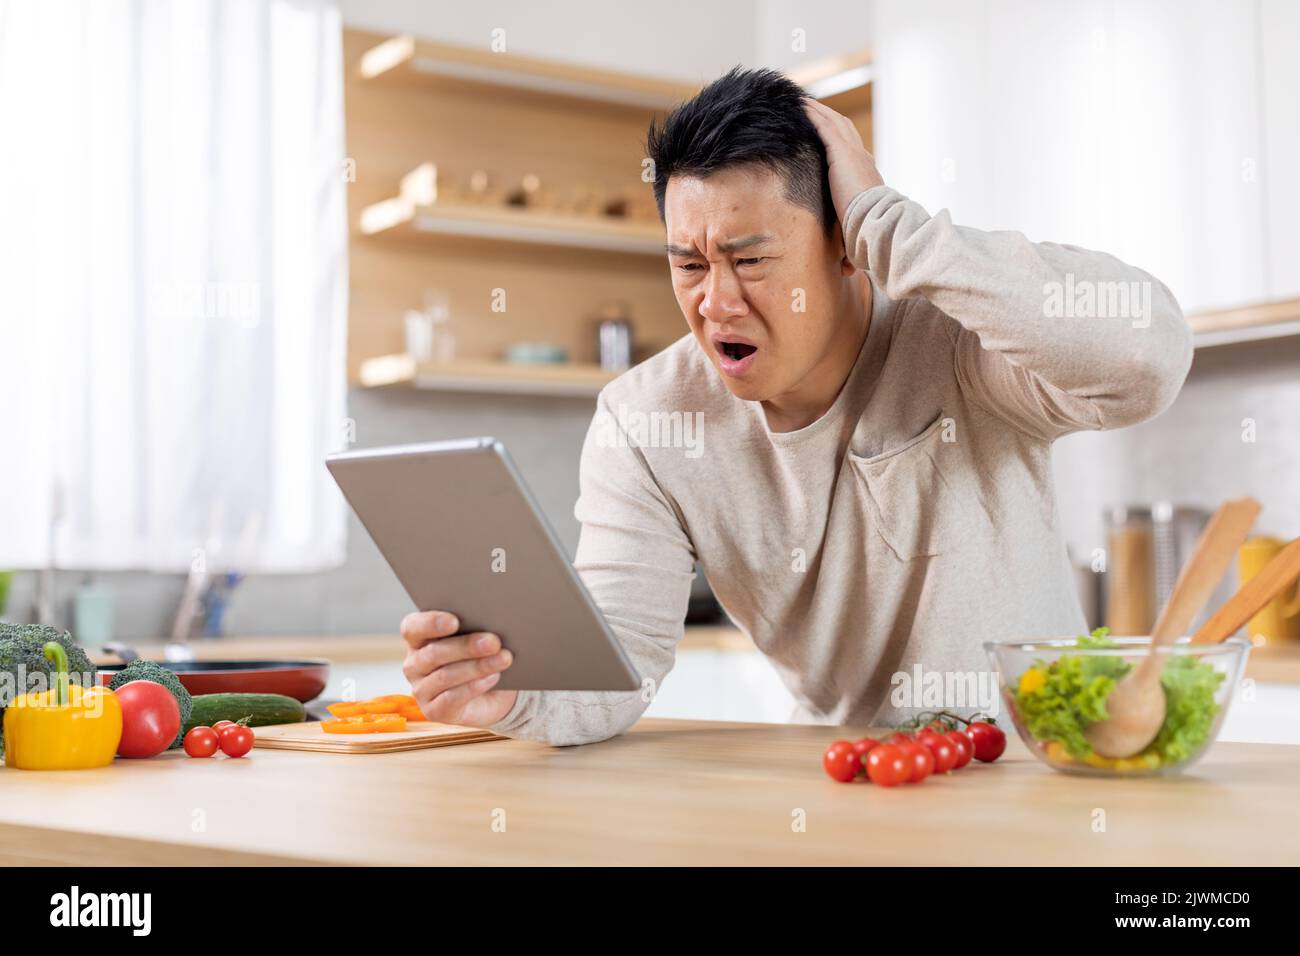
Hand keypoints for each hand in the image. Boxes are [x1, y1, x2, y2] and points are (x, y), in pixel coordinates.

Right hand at [401, 611, 517, 727]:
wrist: (491, 693)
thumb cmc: (480, 655)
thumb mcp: (477, 638)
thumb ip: (475, 627)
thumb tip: (491, 621)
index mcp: (418, 638)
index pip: (413, 627)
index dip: (431, 623)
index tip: (455, 621)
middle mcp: (414, 664)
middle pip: (434, 653)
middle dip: (466, 646)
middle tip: (493, 641)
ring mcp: (421, 689)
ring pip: (445, 676)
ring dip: (477, 667)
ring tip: (503, 658)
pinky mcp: (433, 711)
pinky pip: (452, 699)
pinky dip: (475, 687)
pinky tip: (493, 677)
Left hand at [803, 98, 884, 222]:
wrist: (875, 218)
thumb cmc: (866, 221)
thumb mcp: (857, 209)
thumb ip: (849, 208)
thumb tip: (846, 231)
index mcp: (865, 168)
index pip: (850, 143)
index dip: (837, 132)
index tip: (825, 126)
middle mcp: (861, 155)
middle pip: (843, 126)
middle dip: (828, 114)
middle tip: (811, 105)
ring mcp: (852, 151)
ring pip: (834, 121)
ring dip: (818, 110)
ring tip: (802, 101)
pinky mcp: (841, 152)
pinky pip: (825, 127)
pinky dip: (813, 116)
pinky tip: (802, 108)